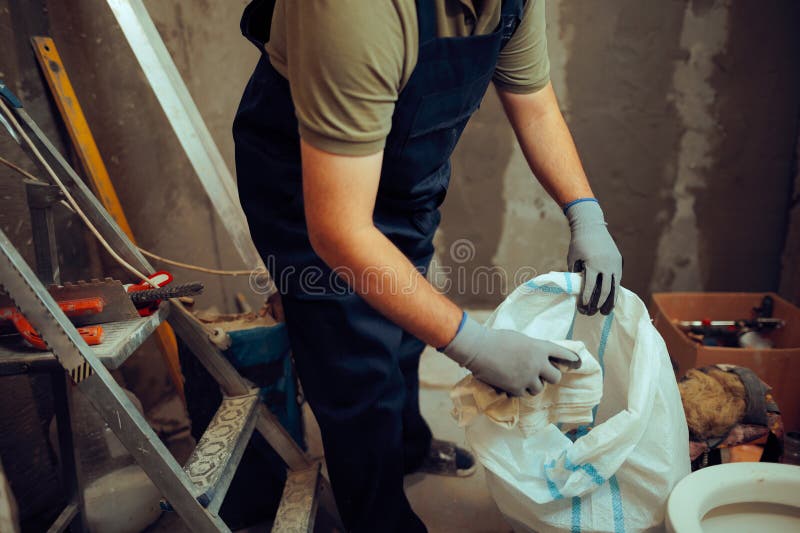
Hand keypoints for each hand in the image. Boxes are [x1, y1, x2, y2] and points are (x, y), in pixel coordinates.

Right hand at [442, 315, 579, 395]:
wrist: (479, 349)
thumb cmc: (496, 339)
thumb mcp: (520, 339)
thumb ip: (533, 348)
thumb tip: (538, 358)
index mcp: (539, 347)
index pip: (563, 354)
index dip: (571, 358)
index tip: (577, 362)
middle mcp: (538, 363)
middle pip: (556, 377)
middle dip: (550, 376)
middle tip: (541, 375)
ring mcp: (528, 377)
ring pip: (540, 388)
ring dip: (533, 384)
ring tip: (522, 378)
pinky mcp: (516, 388)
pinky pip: (524, 394)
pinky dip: (519, 390)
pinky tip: (511, 383)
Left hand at [565, 200, 622, 315]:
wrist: (592, 227)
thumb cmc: (578, 243)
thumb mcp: (573, 259)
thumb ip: (576, 274)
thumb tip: (577, 291)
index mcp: (593, 264)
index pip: (590, 287)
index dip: (586, 299)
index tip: (582, 308)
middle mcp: (606, 266)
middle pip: (604, 291)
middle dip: (597, 304)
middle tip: (591, 313)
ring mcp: (614, 264)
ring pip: (614, 288)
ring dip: (609, 302)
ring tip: (605, 312)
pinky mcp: (619, 263)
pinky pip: (618, 281)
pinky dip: (614, 291)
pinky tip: (611, 300)